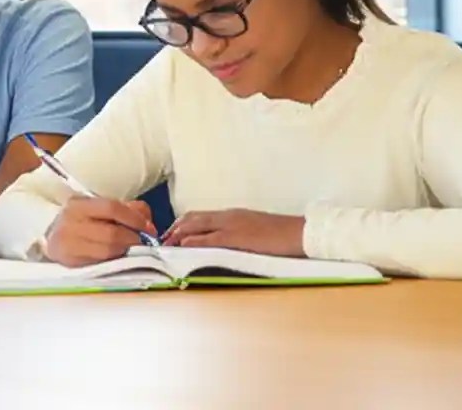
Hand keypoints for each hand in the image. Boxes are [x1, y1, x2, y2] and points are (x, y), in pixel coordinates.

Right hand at [44, 198, 157, 266]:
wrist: (53, 239)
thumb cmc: (83, 223)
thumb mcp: (102, 209)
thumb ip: (130, 210)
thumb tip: (149, 226)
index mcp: (79, 204)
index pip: (112, 208)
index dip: (135, 219)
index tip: (149, 229)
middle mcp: (70, 222)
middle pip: (111, 234)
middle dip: (133, 240)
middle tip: (142, 244)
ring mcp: (68, 245)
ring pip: (107, 252)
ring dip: (126, 253)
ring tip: (131, 252)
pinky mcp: (69, 263)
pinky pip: (99, 265)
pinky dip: (114, 263)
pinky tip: (117, 260)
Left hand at [162, 209, 304, 256]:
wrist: (300, 234)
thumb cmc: (281, 236)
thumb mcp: (254, 231)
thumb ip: (236, 234)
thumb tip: (221, 244)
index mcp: (232, 214)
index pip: (198, 215)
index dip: (181, 224)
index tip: (170, 234)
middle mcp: (228, 216)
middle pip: (191, 218)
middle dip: (173, 229)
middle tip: (161, 241)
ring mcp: (231, 225)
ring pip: (195, 225)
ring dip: (177, 235)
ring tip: (165, 246)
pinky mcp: (236, 237)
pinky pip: (208, 238)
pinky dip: (192, 241)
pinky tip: (182, 247)